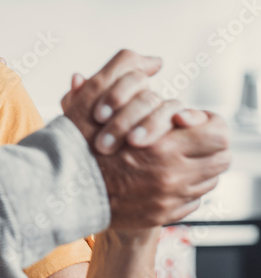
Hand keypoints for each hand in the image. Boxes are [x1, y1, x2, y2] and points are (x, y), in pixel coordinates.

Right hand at [61, 50, 231, 228]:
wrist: (58, 189)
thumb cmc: (74, 142)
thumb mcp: (93, 97)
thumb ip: (123, 69)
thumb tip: (153, 61)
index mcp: (163, 145)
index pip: (216, 132)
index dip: (207, 122)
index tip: (188, 120)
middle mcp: (171, 176)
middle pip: (219, 159)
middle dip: (207, 145)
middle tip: (190, 137)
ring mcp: (168, 199)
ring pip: (208, 180)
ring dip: (197, 166)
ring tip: (175, 156)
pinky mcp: (160, 215)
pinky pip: (192, 201)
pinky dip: (183, 189)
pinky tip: (162, 178)